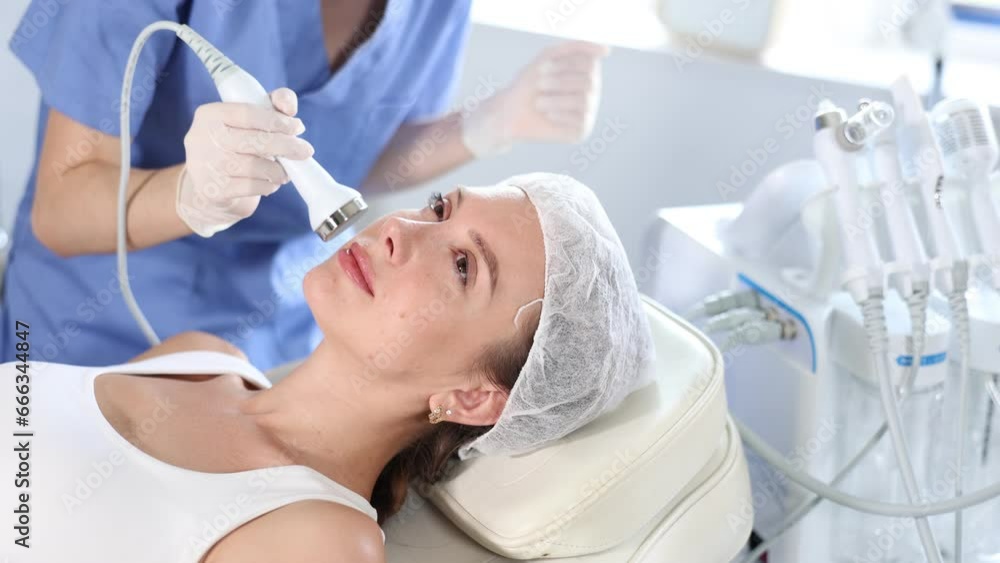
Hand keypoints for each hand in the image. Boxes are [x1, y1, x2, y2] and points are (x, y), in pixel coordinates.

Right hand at [176, 88, 313, 236]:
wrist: (210, 183)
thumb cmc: (236, 144)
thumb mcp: (251, 120)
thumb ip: (273, 105)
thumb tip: (289, 105)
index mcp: (210, 114)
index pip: (248, 113)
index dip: (277, 121)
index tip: (298, 127)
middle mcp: (203, 138)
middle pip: (253, 140)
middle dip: (286, 146)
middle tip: (305, 151)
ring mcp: (205, 165)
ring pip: (254, 166)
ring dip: (278, 170)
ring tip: (284, 171)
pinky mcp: (212, 189)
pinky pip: (251, 187)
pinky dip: (268, 185)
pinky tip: (270, 182)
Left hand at [461, 41, 608, 157]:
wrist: (511, 111)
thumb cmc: (529, 82)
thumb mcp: (550, 55)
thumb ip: (578, 47)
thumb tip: (608, 51)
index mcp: (588, 72)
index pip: (590, 64)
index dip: (563, 66)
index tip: (542, 69)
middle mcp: (592, 92)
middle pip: (589, 83)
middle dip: (558, 82)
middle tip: (539, 86)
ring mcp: (589, 112)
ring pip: (585, 101)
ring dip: (555, 99)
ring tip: (539, 103)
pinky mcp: (582, 130)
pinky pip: (581, 120)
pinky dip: (559, 115)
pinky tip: (548, 116)